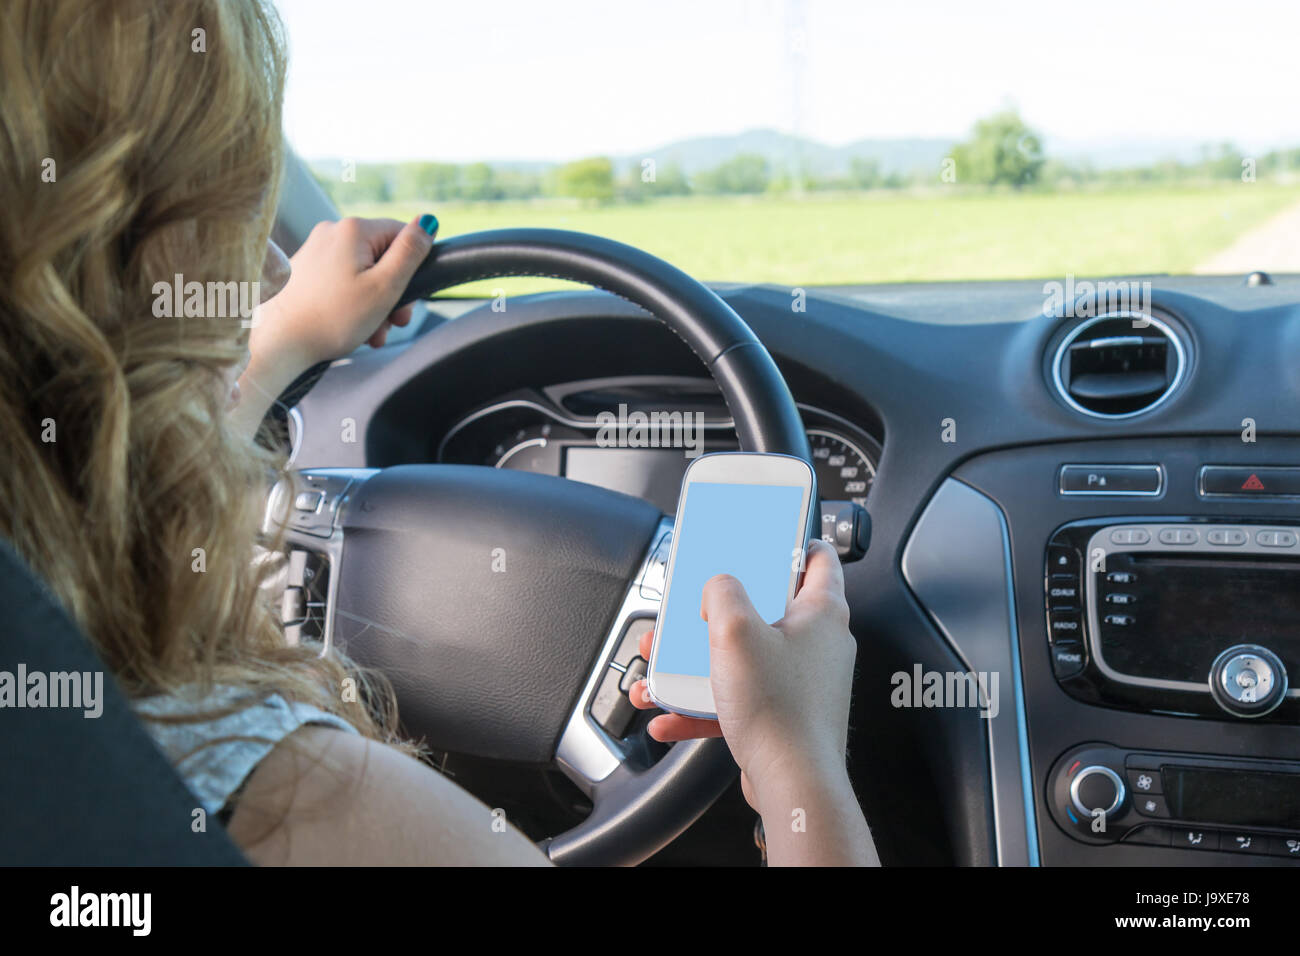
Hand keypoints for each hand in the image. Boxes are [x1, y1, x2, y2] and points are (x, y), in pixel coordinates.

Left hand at [252, 214, 435, 373]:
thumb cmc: (331, 318)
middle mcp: (331, 232)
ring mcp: (314, 250)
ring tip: (370, 332)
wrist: (279, 342)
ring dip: (375, 304)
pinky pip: (341, 281)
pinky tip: (351, 327)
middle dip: (393, 292)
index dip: (413, 268)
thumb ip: (411, 252)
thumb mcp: (385, 286)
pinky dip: (352, 303)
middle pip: (382, 257)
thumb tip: (428, 222)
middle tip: (394, 322)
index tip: (409, 299)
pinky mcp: (304, 269)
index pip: (402, 235)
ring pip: (362, 273)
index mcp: (353, 230)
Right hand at [627, 539, 856, 807]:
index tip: (767, 535)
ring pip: (743, 659)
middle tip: (691, 614)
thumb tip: (718, 585)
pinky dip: (702, 705)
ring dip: (697, 665)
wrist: (793, 785)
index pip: (818, 558)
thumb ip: (722, 592)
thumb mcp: (735, 630)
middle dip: (716, 615)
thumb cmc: (781, 711)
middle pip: (765, 609)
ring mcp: (802, 682)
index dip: (793, 541)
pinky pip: (737, 699)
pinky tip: (670, 713)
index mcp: (821, 613)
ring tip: (662, 672)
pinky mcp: (784, 714)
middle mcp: (817, 645)